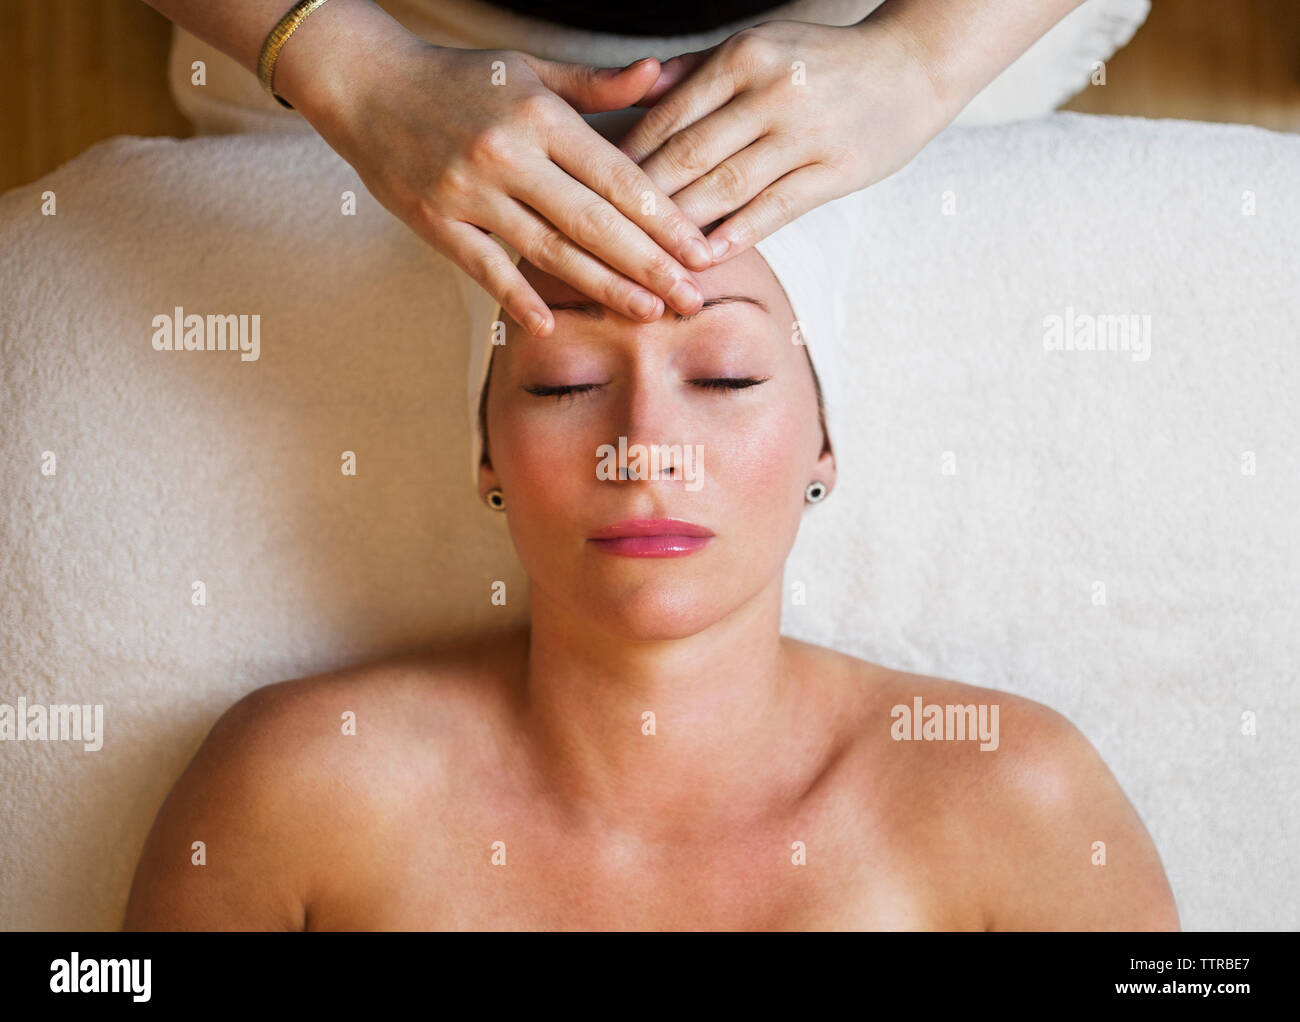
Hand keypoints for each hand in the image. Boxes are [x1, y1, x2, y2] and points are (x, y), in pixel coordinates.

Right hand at [296, 35, 713, 335]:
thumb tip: (661, 75)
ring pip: (549, 249)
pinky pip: (485, 267)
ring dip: (603, 286)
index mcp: (540, 117)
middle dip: (649, 265)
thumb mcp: (531, 71)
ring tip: (648, 312)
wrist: (365, 84)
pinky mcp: (435, 221)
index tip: (701, 249)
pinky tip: (551, 324)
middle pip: (594, 221)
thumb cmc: (460, 79)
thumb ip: (597, 86)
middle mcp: (508, 155)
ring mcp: (470, 192)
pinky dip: (517, 296)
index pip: (618, 176)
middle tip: (691, 299)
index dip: (664, 218)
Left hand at [616, 19, 947, 260]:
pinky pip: (777, 207)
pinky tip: (710, 256)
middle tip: (604, 239)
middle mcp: (770, 91)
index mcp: (742, 58)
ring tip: (648, 258)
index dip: (627, 162)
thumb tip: (636, 90)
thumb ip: (695, 71)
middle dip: (643, 202)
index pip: (668, 118)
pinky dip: (739, 232)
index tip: (593, 195)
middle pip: (688, 156)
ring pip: (727, 186)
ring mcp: (804, 133)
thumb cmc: (822, 59)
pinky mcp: (835, 169)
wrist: (912, 65)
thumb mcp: (757, 45)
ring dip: (683, 227)